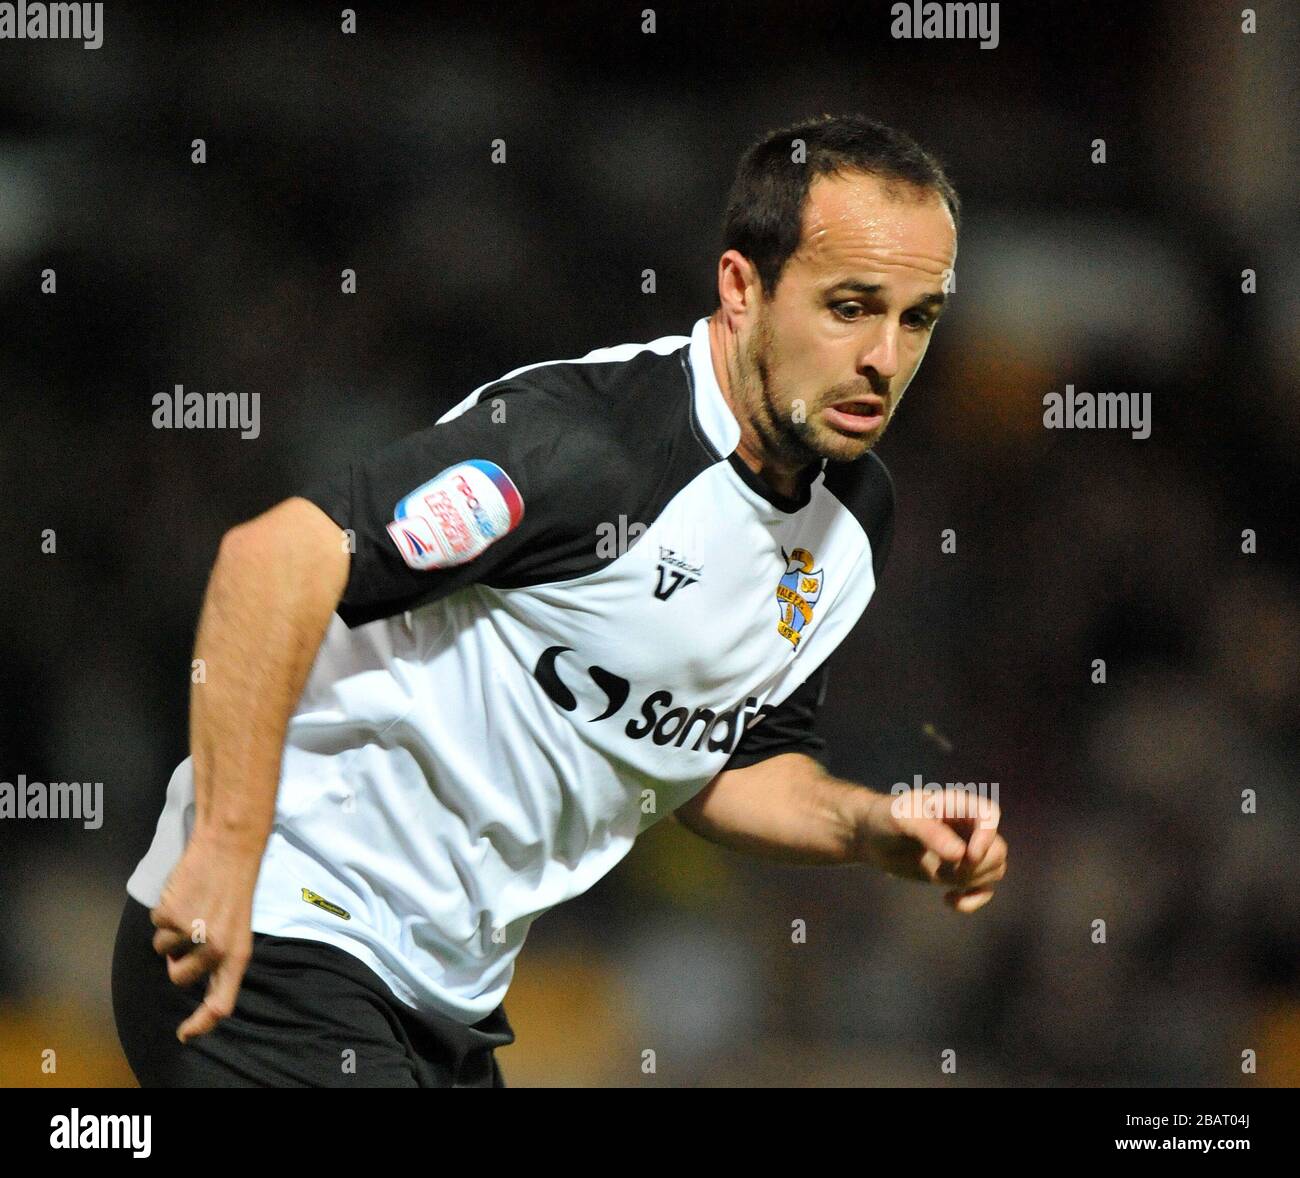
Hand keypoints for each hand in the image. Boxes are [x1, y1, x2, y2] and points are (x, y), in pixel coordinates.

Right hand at [148, 830, 257, 1041]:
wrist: (230, 846)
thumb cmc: (233, 886)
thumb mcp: (237, 926)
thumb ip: (218, 955)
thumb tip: (185, 976)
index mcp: (237, 953)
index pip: (221, 1003)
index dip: (202, 1023)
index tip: (185, 1034)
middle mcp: (215, 949)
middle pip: (178, 977)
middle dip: (177, 960)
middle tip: (192, 931)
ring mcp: (190, 934)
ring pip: (162, 950)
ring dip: (171, 931)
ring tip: (193, 905)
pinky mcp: (170, 916)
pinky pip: (155, 925)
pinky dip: (164, 911)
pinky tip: (184, 893)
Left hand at [855, 786, 1007, 912]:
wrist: (871, 836)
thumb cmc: (885, 817)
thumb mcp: (902, 818)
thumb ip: (929, 831)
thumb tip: (960, 854)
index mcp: (957, 805)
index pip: (989, 814)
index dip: (986, 836)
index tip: (968, 855)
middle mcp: (968, 827)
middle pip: (997, 849)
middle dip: (976, 866)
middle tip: (945, 871)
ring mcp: (966, 851)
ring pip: (995, 869)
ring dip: (973, 881)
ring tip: (940, 878)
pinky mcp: (959, 872)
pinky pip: (984, 888)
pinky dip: (974, 899)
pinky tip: (950, 901)